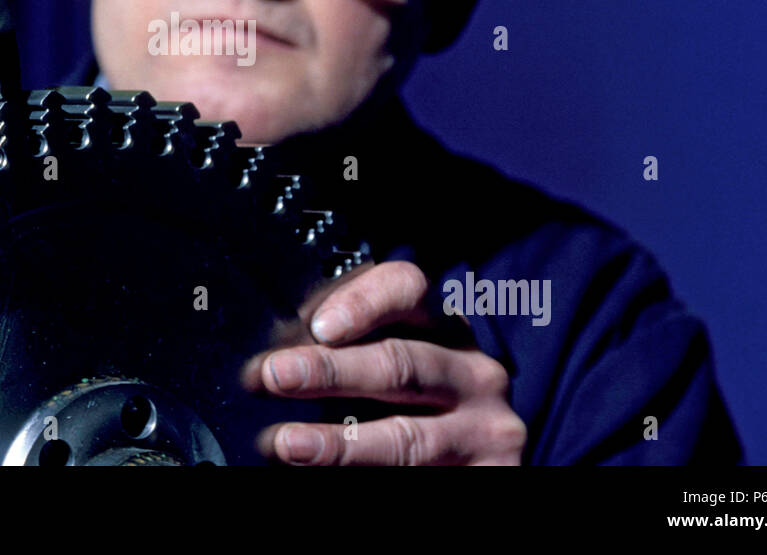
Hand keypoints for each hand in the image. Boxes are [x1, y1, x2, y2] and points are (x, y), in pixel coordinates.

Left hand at [247, 260, 526, 464]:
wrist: (471, 461)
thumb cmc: (418, 405)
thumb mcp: (392, 364)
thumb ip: (348, 350)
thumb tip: (274, 352)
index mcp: (446, 328)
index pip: (408, 290)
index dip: (363, 303)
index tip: (320, 326)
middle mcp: (474, 372)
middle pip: (401, 363)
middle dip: (332, 370)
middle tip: (275, 375)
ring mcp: (485, 430)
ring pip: (407, 436)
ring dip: (340, 442)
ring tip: (288, 443)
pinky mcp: (492, 473)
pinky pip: (417, 476)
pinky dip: (365, 475)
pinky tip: (322, 476)